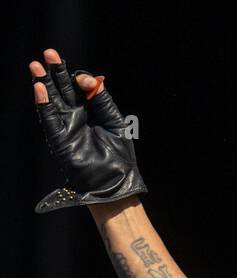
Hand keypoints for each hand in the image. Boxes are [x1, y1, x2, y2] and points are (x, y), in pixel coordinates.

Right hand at [29, 46, 146, 212]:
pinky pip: (49, 121)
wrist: (117, 185)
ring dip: (43, 85)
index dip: (70, 75)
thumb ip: (101, 98)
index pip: (75, 87)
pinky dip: (44, 106)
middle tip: (47, 54)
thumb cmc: (120, 156)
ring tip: (35, 67)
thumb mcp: (114, 121)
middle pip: (61, 90)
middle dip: (53, 72)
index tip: (73, 70)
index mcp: (90, 111)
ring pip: (52, 102)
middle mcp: (76, 118)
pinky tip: (39, 90)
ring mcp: (67, 129)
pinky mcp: (61, 141)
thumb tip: (84, 78)